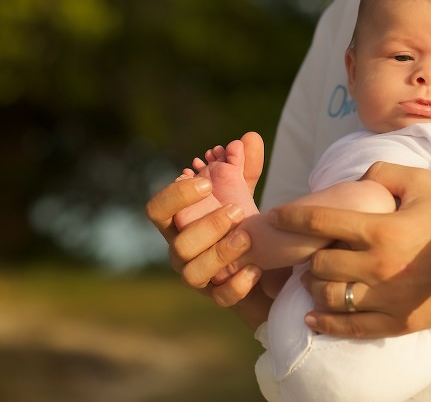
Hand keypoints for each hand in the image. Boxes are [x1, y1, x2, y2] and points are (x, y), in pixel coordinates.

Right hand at [145, 132, 267, 315]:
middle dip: (206, 225)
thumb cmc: (243, 225)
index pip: (157, 210)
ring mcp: (199, 278)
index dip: (174, 196)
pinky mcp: (219, 298)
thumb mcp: (244, 194)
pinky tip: (256, 269)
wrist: (268, 268)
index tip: (203, 181)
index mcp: (179, 223)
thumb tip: (248, 137)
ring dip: (220, 253)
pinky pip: (220, 297)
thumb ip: (245, 168)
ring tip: (248, 236)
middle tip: (236, 210)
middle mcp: (182, 252)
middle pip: (178, 243)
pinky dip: (237, 284)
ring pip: (193, 273)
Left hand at [267, 162, 430, 337]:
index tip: (275, 216)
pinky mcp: (397, 323)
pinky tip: (312, 316)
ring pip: (329, 296)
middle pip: (320, 263)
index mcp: (383, 230)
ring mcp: (388, 299)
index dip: (292, 216)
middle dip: (308, 254)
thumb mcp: (424, 183)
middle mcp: (380, 267)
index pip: (322, 221)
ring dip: (315, 285)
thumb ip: (385, 173)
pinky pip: (350, 328)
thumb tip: (357, 182)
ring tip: (315, 276)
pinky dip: (325, 323)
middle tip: (309, 249)